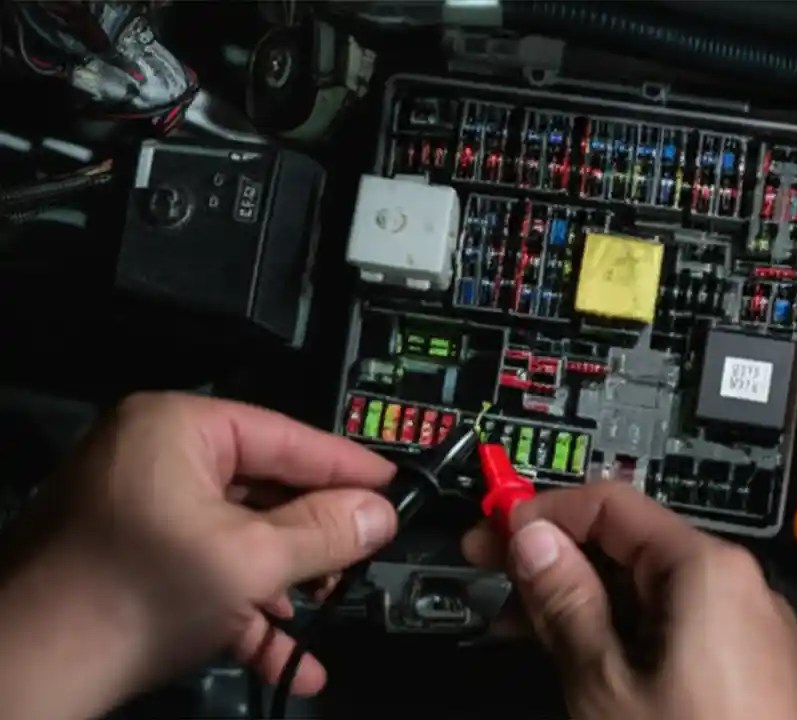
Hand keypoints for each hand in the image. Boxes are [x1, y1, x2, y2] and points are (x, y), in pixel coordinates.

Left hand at [0, 393, 397, 718]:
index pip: (285, 435)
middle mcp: (153, 458)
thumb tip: (381, 514)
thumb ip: (326, 532)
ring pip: (238, 537)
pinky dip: (243, 608)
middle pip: (264, 488)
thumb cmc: (135, 597)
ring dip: (284, 582)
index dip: (346, 465)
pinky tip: (288, 660)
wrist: (26, 679)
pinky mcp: (129, 562)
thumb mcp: (251, 561)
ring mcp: (137, 512)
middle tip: (364, 558)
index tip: (395, 485)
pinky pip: (205, 570)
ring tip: (324, 614)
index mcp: (176, 429)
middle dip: (315, 538)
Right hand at [463, 482, 796, 719]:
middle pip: (633, 544)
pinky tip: (577, 650)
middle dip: (560, 557)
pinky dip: (624, 630)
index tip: (494, 530)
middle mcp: (740, 588)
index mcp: (709, 571)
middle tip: (497, 576)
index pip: (612, 505)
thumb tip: (535, 544)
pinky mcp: (747, 669)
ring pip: (651, 590)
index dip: (544, 513)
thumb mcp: (604, 683)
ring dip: (585, 598)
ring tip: (521, 621)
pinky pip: (676, 625)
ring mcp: (749, 629)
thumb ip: (565, 602)